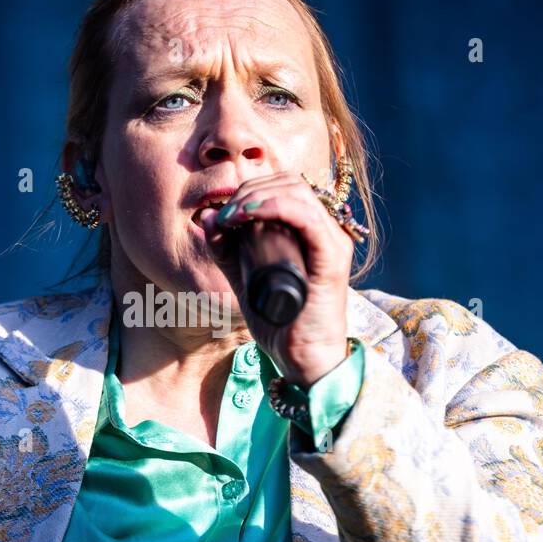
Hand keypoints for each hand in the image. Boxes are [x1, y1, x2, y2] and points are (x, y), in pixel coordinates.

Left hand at [198, 170, 354, 388]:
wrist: (303, 359)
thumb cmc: (279, 323)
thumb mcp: (243, 280)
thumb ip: (227, 253)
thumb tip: (209, 217)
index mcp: (312, 230)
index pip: (285, 186)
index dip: (251, 189)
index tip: (223, 214)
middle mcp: (327, 230)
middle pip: (291, 183)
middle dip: (251, 190)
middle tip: (225, 215)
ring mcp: (333, 242)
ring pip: (298, 192)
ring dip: (257, 196)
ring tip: (232, 216)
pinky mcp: (332, 258)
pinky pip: (307, 217)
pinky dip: (276, 207)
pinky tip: (251, 214)